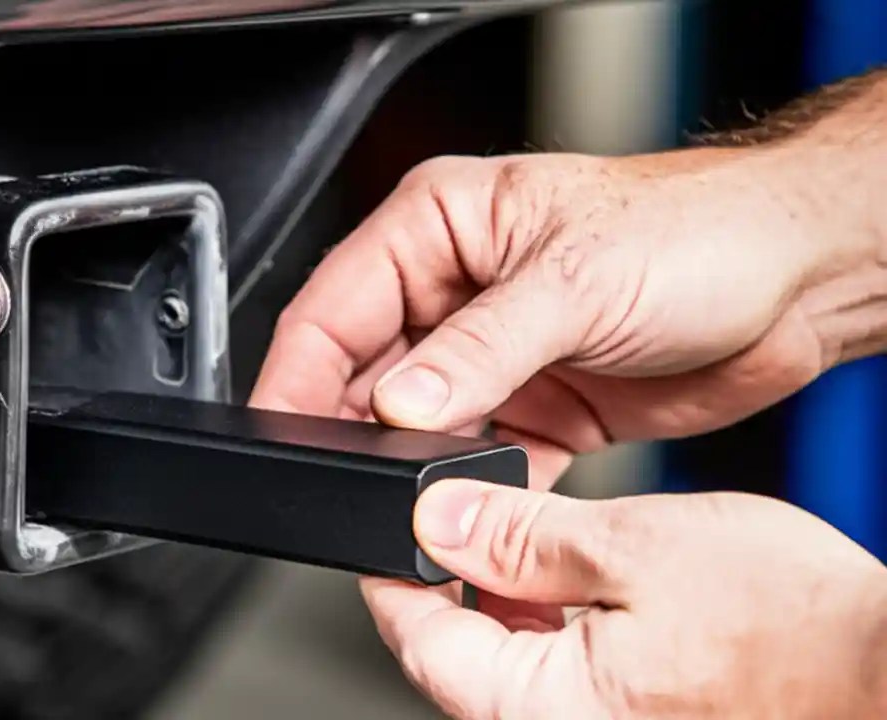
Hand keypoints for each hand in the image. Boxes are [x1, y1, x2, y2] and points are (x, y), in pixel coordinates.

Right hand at [250, 148, 880, 486]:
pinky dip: (465, 492)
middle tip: (345, 477)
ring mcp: (489, 357)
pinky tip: (468, 509)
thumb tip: (397, 405)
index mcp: (439, 228)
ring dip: (407, 466)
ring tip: (414, 494)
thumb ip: (478, 350)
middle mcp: (453, 292)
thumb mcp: (575, 280)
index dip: (297, 372)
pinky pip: (473, 461)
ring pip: (410, 426)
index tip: (278, 431)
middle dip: (350, 429)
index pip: (333, 304)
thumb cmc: (700, 233)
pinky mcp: (530, 410)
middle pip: (361, 373)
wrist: (799, 281)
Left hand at [362, 480, 886, 718]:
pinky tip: (578, 582)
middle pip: (458, 659)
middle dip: (448, 584)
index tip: (385, 530)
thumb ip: (519, 538)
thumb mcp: (634, 548)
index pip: (418, 644)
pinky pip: (562, 678)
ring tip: (522, 539)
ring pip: (509, 665)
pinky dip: (553, 624)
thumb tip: (433, 519)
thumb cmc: (794, 627)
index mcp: (540, 708)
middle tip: (456, 518)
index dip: (391, 576)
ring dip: (502, 600)